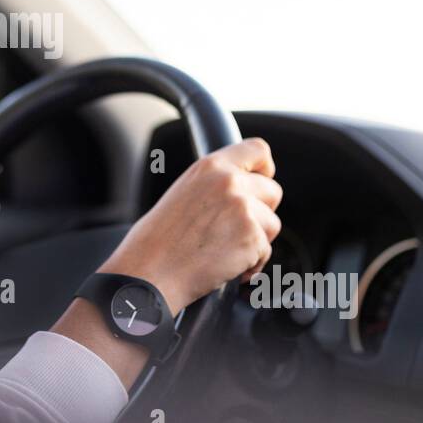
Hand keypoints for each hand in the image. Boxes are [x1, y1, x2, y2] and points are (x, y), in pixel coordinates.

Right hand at [99, 137, 281, 314]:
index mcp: (210, 166)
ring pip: (272, 224)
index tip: (262, 182)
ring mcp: (243, 208)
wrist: (149, 272)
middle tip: (235, 230)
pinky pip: (265, 252)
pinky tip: (225, 268)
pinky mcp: (251, 236)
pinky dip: (251, 264)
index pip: (258, 149)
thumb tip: (242, 193)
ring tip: (225, 252)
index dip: (265, 169)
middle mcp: (229, 181)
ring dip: (256, 241)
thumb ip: (215, 186)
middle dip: (261, 212)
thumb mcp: (183, 193)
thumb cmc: (157, 241)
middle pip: (272, 191)